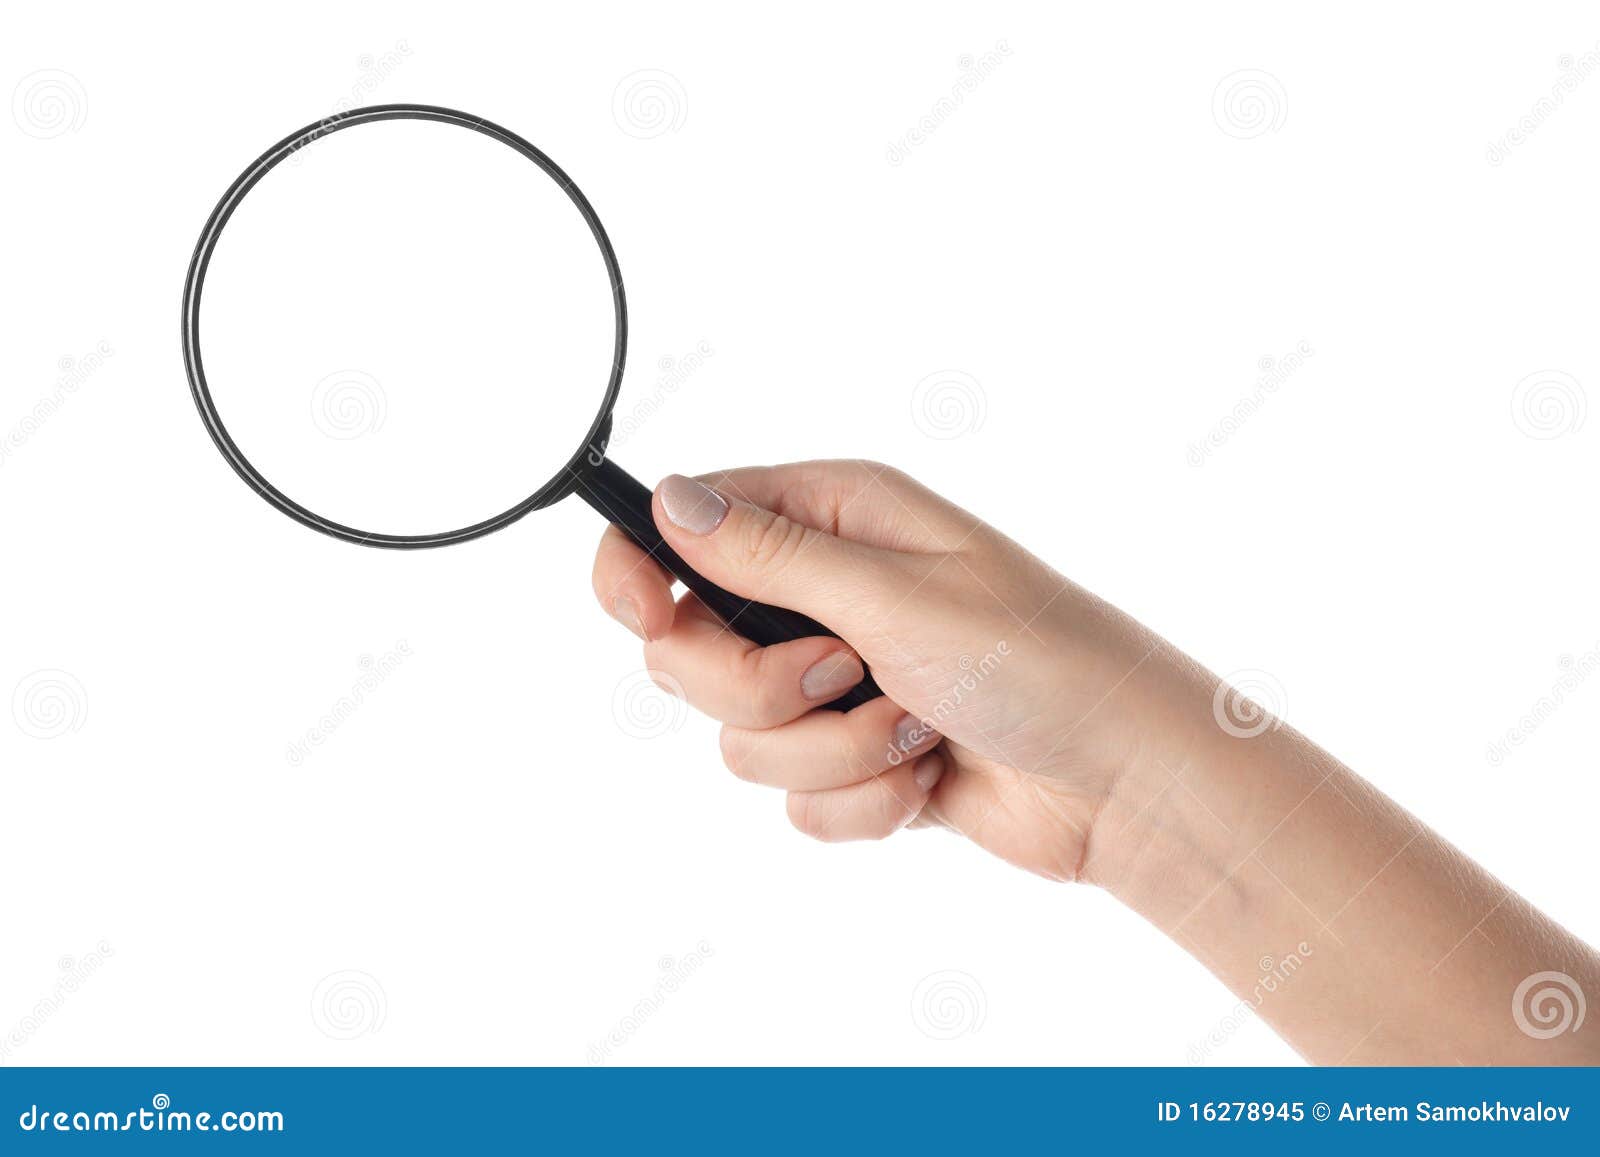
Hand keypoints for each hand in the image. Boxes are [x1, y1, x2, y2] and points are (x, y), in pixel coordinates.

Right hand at [591, 460, 1188, 879]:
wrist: (1123, 781)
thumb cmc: (1039, 659)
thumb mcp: (895, 594)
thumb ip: (770, 557)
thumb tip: (668, 500)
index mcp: (835, 521)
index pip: (687, 526)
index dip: (640, 567)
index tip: (638, 612)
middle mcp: (825, 597)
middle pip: (694, 649)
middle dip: (762, 685)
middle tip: (844, 673)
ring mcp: (838, 686)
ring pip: (741, 738)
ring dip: (833, 750)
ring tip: (916, 727)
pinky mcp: (856, 763)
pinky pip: (796, 801)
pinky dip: (862, 800)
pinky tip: (929, 774)